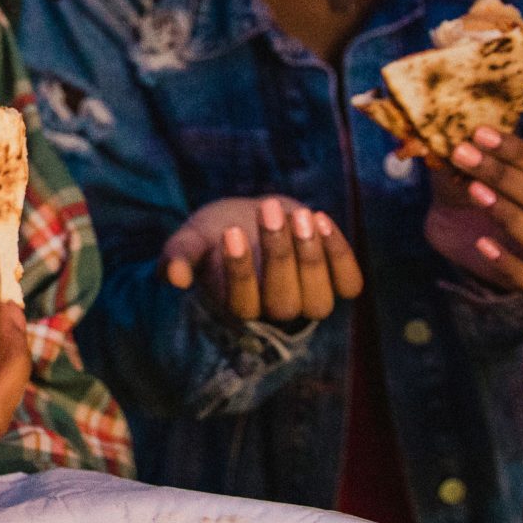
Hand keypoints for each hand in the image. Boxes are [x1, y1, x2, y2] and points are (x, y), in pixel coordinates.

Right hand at [162, 196, 362, 324]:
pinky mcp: (336, 283)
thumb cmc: (216, 233)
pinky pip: (349, 284)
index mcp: (238, 308)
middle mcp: (276, 313)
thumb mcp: (191, 239)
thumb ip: (179, 256)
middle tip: (266, 210)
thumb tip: (173, 277)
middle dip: (278, 256)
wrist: (252, 217)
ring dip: (312, 258)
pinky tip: (320, 219)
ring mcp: (309, 300)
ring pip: (319, 301)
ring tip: (299, 216)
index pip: (243, 305)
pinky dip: (340, 255)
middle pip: (284, 304)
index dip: (240, 272)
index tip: (231, 231)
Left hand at [425, 125, 522, 294]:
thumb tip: (448, 124)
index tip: (478, 134)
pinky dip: (512, 266)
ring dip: (510, 216)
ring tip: (474, 193)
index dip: (516, 150)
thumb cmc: (465, 180)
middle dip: (503, 176)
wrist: (452, 222)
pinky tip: (483, 245)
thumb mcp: (460, 159)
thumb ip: (463, 143)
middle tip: (463, 156)